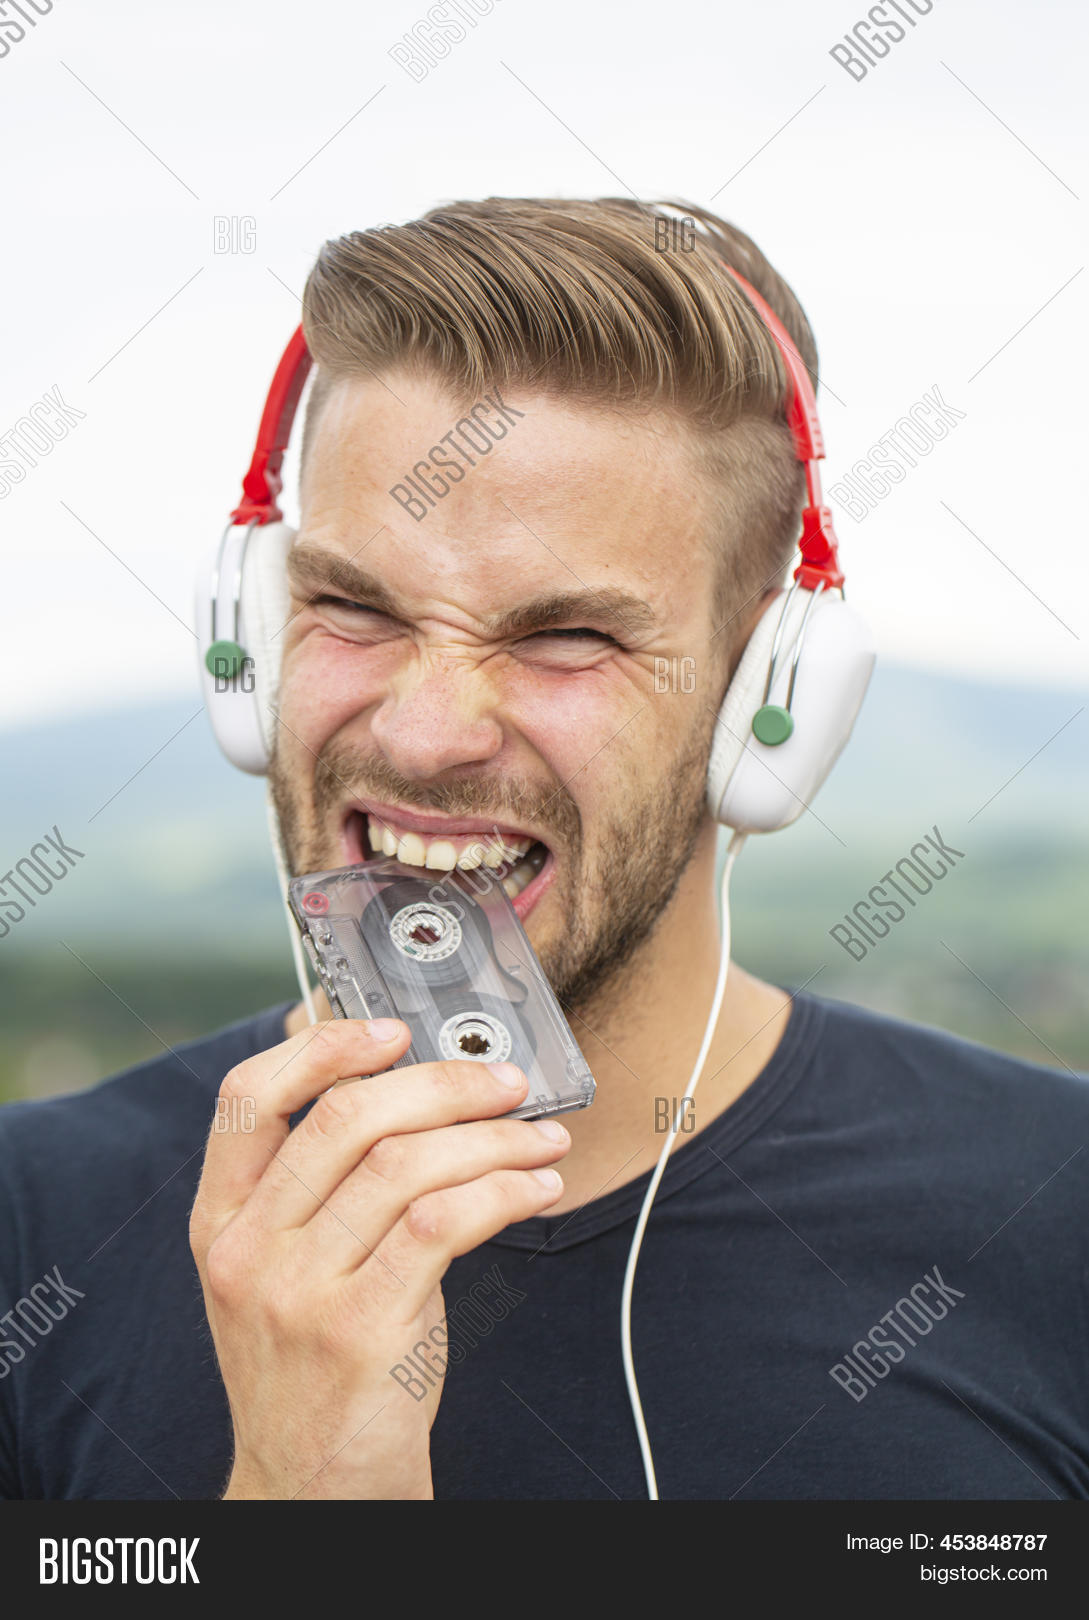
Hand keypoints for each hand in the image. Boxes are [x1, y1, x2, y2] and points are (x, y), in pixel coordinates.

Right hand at [189, 1018, 567, 1497]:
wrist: (313, 1492)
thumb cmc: (315, 1368)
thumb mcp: (278, 1275)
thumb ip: (314, 1193)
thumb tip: (411, 1095)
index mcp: (222, 1222)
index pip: (248, 1097)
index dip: (323, 1046)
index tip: (393, 1030)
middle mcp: (249, 1250)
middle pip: (347, 1116)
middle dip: (444, 1083)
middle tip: (506, 1082)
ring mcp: (300, 1292)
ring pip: (407, 1164)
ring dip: (494, 1137)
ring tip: (541, 1137)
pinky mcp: (361, 1330)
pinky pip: (444, 1222)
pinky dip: (503, 1188)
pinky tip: (536, 1186)